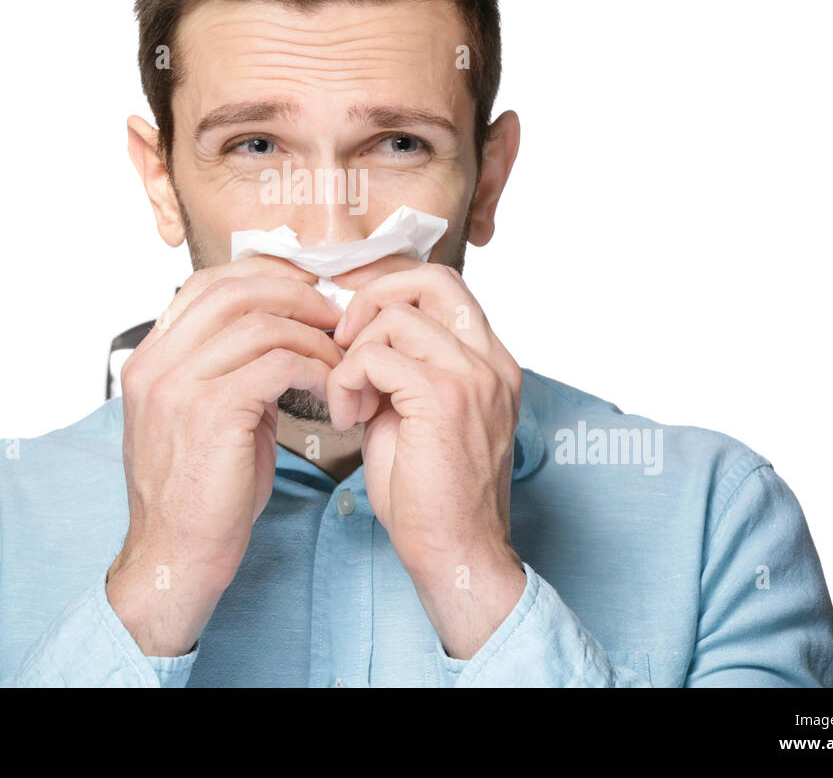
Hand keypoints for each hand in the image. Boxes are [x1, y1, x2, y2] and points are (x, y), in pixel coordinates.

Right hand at [109, 255, 342, 655]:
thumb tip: (278, 339)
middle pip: (232, 291)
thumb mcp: (202, 419)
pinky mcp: (211, 412)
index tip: (304, 288)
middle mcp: (155, 365)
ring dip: (311, 335)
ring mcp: (178, 386)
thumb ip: (227, 372)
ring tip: (338, 357)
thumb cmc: (199, 495)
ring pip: (259, 324)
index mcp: (149, 361)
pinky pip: (277, 364)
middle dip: (292, 294)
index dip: (261, 277)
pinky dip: (313, 368)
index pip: (204, 285)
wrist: (175, 557)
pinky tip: (328, 386)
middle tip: (332, 314)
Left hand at [325, 259, 526, 656]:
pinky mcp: (444, 398)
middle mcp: (490, 360)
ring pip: (396, 314)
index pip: (442, 286)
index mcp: (489, 361)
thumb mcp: (415, 414)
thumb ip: (400, 368)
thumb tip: (357, 334)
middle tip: (342, 338)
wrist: (456, 554)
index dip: (389, 286)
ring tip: (348, 398)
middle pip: (430, 278)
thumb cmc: (431, 495)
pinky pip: (376, 355)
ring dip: (354, 351)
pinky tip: (348, 416)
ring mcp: (473, 376)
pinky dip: (348, 379)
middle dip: (373, 294)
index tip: (349, 313)